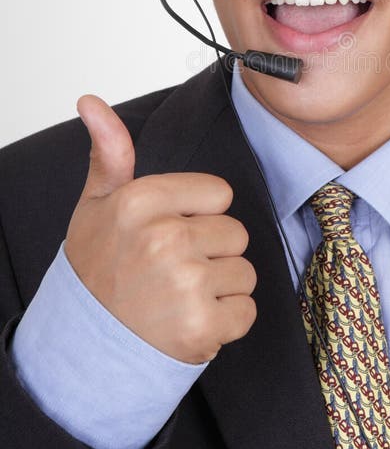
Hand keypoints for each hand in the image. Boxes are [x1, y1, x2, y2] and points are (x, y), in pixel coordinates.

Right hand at [64, 94, 256, 363]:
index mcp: (140, 202)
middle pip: (235, 232)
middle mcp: (164, 239)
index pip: (219, 193)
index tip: (172, 232)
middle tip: (173, 270)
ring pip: (244, 271)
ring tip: (180, 297)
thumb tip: (92, 102)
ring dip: (220, 288)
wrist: (85, 345)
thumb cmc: (98, 270)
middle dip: (212, 252)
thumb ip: (110, 153)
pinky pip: (246, 310)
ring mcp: (185, 283)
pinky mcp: (202, 325)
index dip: (200, 214)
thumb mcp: (97, 206)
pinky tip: (190, 321)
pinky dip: (226, 321)